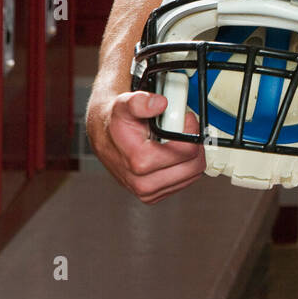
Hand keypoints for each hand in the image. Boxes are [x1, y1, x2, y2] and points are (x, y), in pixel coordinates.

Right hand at [86, 89, 205, 203]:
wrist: (104, 136)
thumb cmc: (116, 122)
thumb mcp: (124, 105)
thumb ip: (140, 102)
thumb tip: (159, 103)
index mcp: (139, 162)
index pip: (187, 152)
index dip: (191, 131)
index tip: (184, 118)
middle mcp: (142, 183)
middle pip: (193, 166)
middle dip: (193, 145)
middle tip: (181, 130)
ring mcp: (147, 192)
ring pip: (192, 175)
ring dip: (189, 156)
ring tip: (173, 141)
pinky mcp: (153, 196)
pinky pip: (184, 182)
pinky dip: (184, 166)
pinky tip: (171, 153)